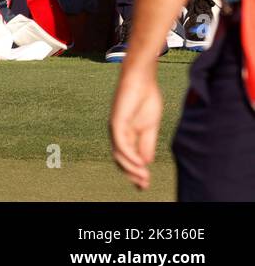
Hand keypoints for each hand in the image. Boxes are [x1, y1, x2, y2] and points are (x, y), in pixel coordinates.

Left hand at [109, 66, 162, 190]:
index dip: (135, 172)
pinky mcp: (116, 120)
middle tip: (144, 186)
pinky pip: (120, 141)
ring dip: (131, 168)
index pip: (126, 158)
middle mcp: (118, 133)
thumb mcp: (149, 127)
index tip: (145, 185)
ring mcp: (116, 127)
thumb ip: (146, 144)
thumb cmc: (146, 99)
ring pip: (119, 153)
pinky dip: (128, 154)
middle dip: (132, 174)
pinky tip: (139, 163)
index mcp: (126, 135)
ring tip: (143, 177)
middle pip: (120, 159)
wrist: (142, 79)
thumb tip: (145, 163)